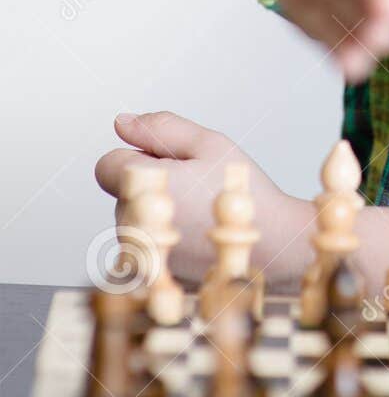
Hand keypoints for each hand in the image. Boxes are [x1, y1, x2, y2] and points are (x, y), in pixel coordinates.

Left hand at [94, 111, 308, 288]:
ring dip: (159, 210)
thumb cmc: (242, 192)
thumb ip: (161, 129)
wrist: (273, 244)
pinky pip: (147, 245)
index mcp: (142, 186)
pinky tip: (198, 235)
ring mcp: (142, 254)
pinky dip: (167, 237)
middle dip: (153, 183)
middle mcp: (133, 223)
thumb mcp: (209, 144)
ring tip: (201, 213)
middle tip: (199, 187)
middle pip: (123, 192)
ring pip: (134, 219)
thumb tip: (123, 123)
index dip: (142, 157)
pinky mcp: (152, 274)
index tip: (175, 165)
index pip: (108, 164)